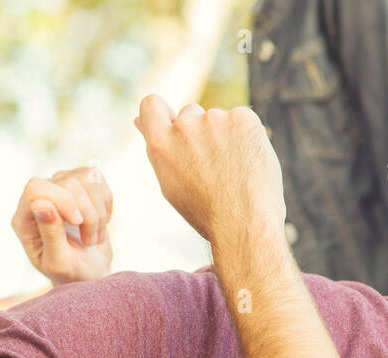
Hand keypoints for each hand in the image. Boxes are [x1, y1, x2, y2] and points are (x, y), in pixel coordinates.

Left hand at [11, 166, 112, 283]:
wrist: (90, 272)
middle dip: (87, 214)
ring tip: (93, 236)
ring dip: (98, 213)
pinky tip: (99, 223)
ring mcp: (58, 188)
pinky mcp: (79, 183)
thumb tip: (40, 203)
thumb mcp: (59, 263)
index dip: (62, 201)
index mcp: (24, 219)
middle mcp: (39, 199)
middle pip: (67, 183)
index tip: (78, 223)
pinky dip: (105, 204)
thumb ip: (50, 234)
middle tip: (89, 240)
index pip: (36, 189)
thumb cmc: (72, 273)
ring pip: (85, 180)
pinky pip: (97, 179)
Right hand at [134, 96, 285, 245]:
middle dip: (200, 132)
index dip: (162, 111)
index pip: (151, 104)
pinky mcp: (242, 117)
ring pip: (218, 119)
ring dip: (225, 136)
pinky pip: (242, 120)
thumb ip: (158, 149)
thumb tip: (139, 121)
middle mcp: (184, 126)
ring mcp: (214, 119)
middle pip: (190, 113)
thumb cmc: (206, 211)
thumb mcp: (170, 182)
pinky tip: (249, 162)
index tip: (172, 121)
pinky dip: (246, 136)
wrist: (243, 223)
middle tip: (214, 167)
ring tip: (234, 171)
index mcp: (161, 145)